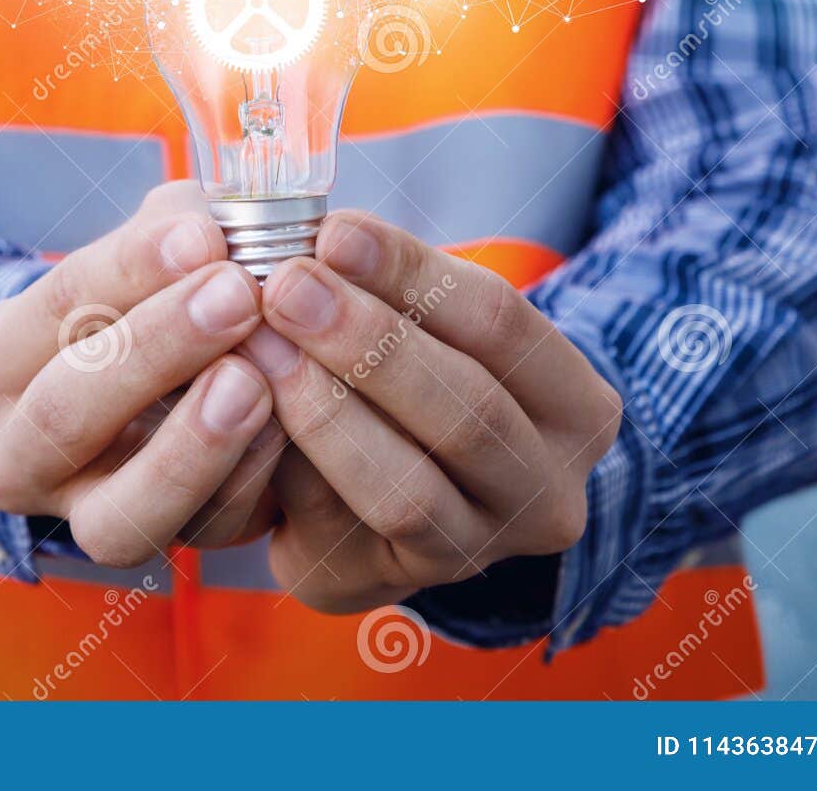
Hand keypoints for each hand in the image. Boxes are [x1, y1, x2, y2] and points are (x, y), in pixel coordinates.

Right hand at [0, 183, 287, 567]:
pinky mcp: (160, 549)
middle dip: (156, 351)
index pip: (54, 306)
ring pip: (120, 514)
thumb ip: (176, 228)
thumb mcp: (145, 247)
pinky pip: (200, 533)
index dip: (132, 269)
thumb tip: (211, 229)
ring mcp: (81, 518)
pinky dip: (246, 482)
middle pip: (66, 414)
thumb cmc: (140, 299)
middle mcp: (12, 460)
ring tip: (254, 381)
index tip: (204, 235)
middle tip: (238, 296)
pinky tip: (287, 428)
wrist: (146, 387)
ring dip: (191, 448)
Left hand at [241, 212, 622, 612]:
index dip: (412, 273)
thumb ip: (388, 284)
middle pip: (466, 412)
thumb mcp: (431, 320)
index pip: (502, 324)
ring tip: (259, 345)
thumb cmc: (416, 367)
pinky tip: (240, 411)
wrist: (398, 480)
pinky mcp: (391, 584)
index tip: (333, 231)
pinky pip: (338, 531)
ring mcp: (475, 552)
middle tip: (284, 286)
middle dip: (367, 342)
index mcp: (576, 407)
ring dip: (325, 412)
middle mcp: (546, 495)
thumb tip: (315, 236)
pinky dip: (289, 468)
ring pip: (406, 491)